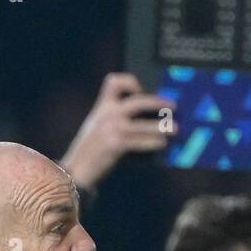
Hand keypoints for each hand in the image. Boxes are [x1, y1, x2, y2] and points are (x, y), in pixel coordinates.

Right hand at [59, 72, 177, 190]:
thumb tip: (146, 117)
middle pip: (138, 101)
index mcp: (102, 106)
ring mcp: (112, 128)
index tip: (141, 89)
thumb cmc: (91, 149)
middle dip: (158, 102)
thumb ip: (114, 117)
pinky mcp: (116, 144)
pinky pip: (141, 141)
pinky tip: (162, 144)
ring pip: (144, 125)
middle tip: (173, 106)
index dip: (129, 81)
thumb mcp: (97, 126)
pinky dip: (154, 142)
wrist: (76, 168)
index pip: (113, 82)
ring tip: (175, 129)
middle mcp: (107, 114)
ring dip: (162, 126)